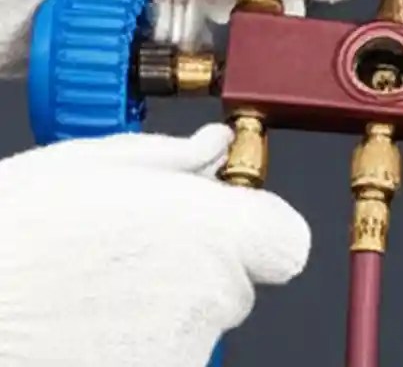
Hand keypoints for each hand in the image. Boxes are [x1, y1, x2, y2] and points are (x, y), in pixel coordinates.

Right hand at [0, 124, 308, 366]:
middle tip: (123, 258)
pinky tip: (83, 330)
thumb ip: (169, 158)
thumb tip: (213, 146)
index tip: (219, 230)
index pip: (285, 241)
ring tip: (89, 294)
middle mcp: (210, 295)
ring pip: (197, 329)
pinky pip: (165, 362)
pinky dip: (133, 352)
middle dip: (195, 271)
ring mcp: (185, 352)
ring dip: (160, 316)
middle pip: (235, 285)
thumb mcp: (85, 168)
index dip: (254, 233)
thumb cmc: (8, 238)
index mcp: (209, 230)